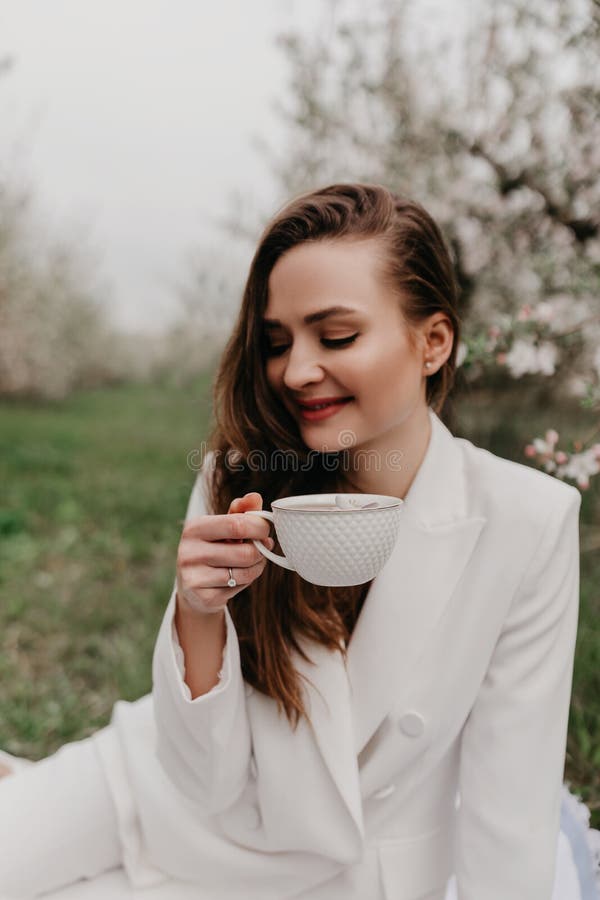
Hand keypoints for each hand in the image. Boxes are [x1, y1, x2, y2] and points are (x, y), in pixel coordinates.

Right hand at [175, 493, 273, 615]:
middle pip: (245, 552)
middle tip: (262, 548)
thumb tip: (255, 497)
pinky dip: (246, 581)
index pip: (237, 525)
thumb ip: (240, 511)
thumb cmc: (213, 547)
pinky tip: (238, 576)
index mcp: (194, 528)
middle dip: (261, 550)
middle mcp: (189, 552)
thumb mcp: (222, 526)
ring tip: (252, 561)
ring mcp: (194, 577)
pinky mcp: (204, 598)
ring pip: (245, 572)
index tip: (265, 530)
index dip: (259, 527)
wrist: (193, 586)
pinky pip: (239, 587)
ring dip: (257, 566)